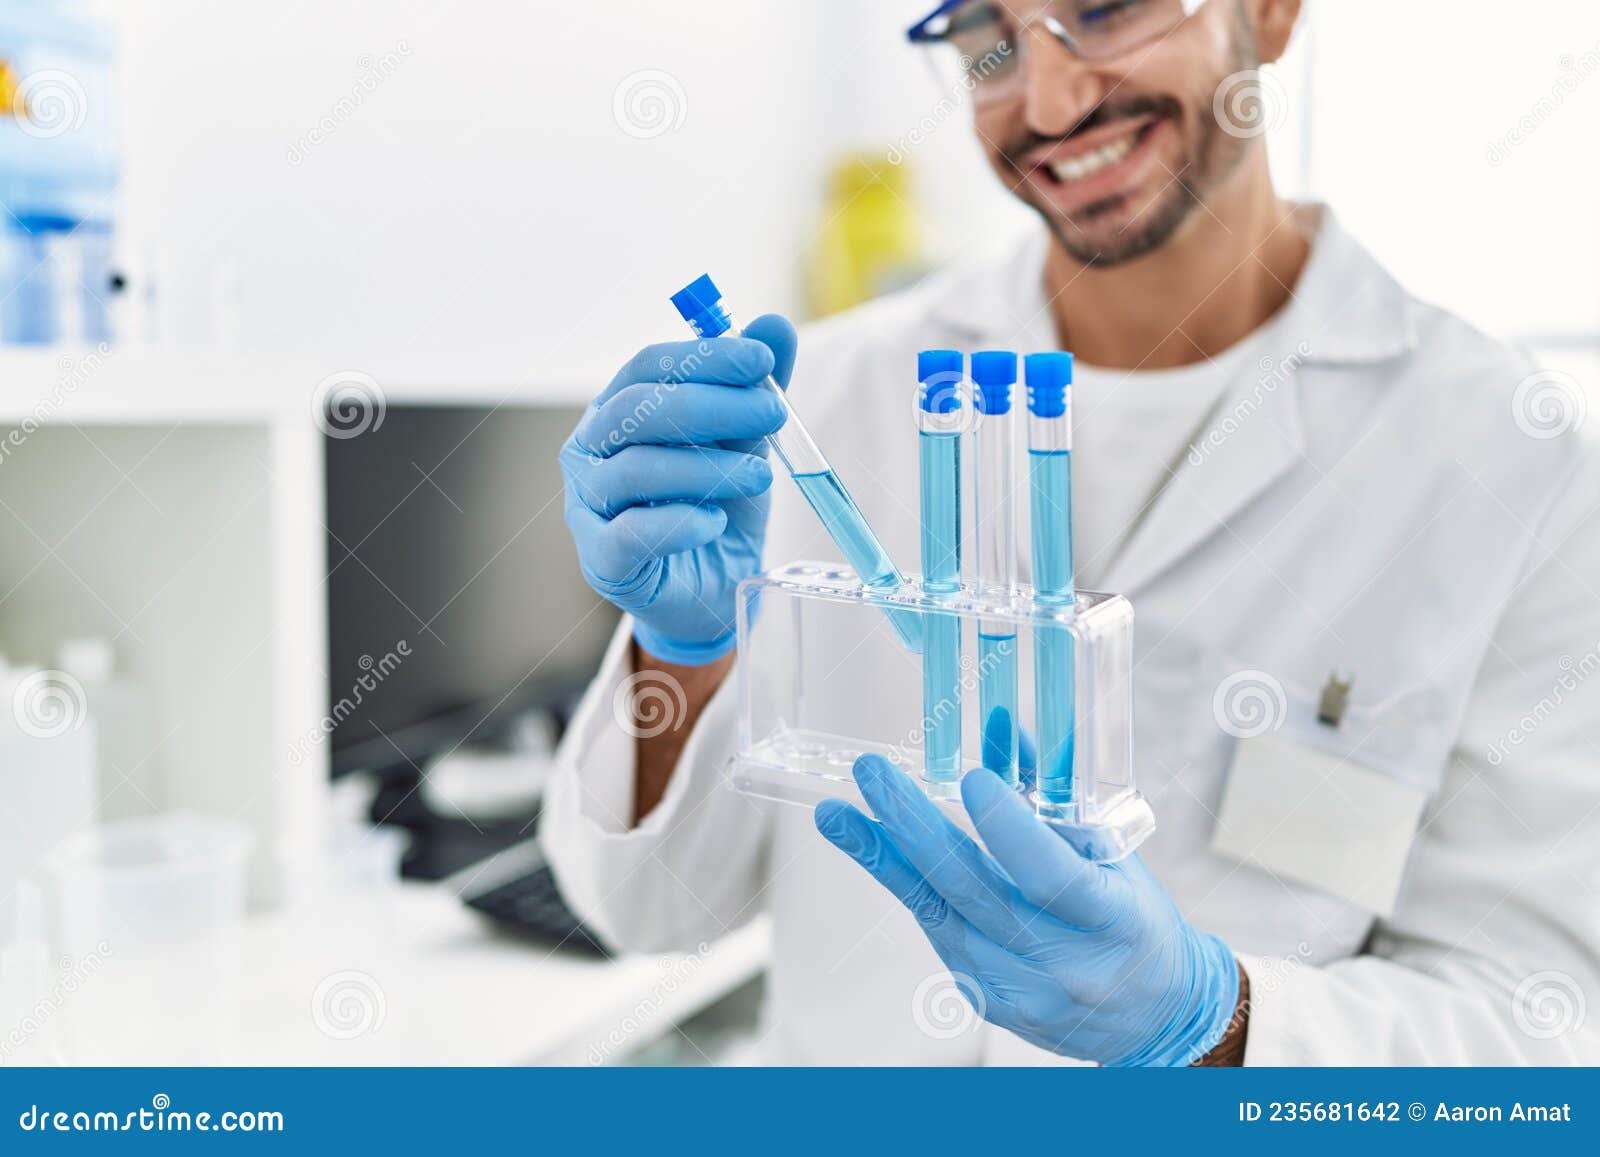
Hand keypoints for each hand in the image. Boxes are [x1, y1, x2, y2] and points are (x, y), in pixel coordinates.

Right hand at [561, 316, 797, 664]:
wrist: (709, 592)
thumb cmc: (716, 508)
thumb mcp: (744, 445)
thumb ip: (755, 390)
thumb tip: (776, 325)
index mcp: (618, 410)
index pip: (650, 366)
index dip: (705, 357)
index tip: (763, 361)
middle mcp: (591, 451)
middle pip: (637, 410)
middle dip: (712, 407)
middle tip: (773, 414)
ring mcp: (588, 506)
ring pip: (634, 470)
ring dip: (704, 468)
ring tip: (760, 476)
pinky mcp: (601, 560)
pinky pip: (630, 534)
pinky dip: (676, 524)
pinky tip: (716, 522)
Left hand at [814, 755, 1241, 1065]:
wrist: (1156, 1017)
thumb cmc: (1136, 919)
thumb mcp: (1117, 855)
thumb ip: (1055, 793)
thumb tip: (998, 724)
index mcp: (1110, 919)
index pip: (1051, 875)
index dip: (1009, 827)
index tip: (973, 778)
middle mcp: (1062, 962)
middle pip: (973, 892)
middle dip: (913, 828)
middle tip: (873, 776)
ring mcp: (1019, 991)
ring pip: (938, 914)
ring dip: (882, 858)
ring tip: (836, 815)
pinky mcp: (987, 1001)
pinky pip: (938, 931)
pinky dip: (907, 885)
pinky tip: (874, 848)